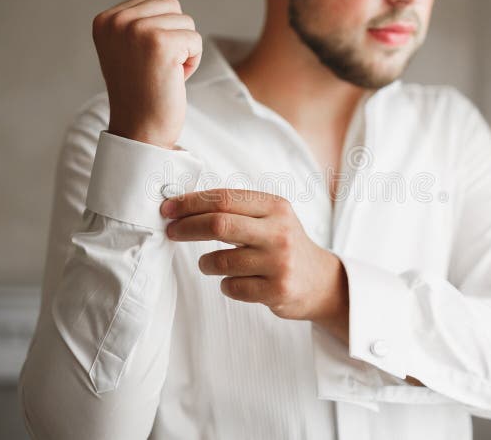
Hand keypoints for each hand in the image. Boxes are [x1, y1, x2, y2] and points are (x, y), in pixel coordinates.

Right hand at [91, 0, 201, 148]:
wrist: (139, 130)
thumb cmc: (140, 94)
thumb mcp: (127, 50)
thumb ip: (137, 23)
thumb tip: (164, 3)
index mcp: (105, 20)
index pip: (154, 2)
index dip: (160, 33)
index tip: (144, 61)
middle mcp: (117, 21)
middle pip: (172, 7)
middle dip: (175, 38)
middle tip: (157, 68)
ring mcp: (137, 31)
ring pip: (186, 22)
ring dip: (184, 50)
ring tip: (164, 73)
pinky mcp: (161, 43)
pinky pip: (196, 40)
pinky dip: (192, 62)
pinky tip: (173, 79)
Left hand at [161, 188, 348, 323]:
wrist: (321, 282)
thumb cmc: (285, 246)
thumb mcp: (271, 218)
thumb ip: (238, 209)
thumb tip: (186, 205)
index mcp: (275, 207)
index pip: (224, 198)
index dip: (191, 203)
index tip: (169, 209)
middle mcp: (279, 232)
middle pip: (219, 224)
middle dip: (187, 227)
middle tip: (172, 232)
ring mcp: (279, 263)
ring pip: (221, 260)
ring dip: (206, 263)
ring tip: (209, 263)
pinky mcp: (277, 290)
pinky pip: (231, 287)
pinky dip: (224, 284)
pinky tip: (234, 281)